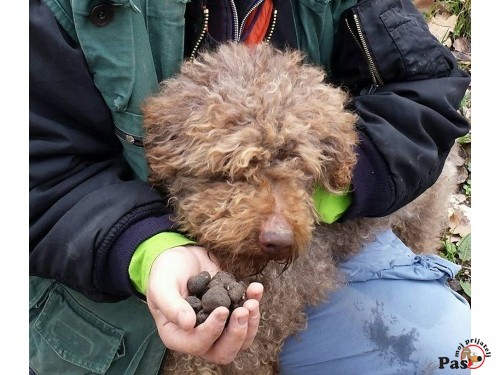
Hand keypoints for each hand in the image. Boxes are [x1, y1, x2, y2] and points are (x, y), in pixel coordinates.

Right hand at [146, 246, 263, 363]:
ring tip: (252, 301)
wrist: (180, 257)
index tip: (221, 310)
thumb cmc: (165, 273)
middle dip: (237, 334)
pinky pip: (249, 318)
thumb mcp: (161, 286)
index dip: (212, 331)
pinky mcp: (232, 311)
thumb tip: (188, 324)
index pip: (198, 345)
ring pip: (241, 340)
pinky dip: (255, 304)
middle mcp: (199, 336)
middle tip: (242, 310)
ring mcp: (219, 326)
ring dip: (251, 323)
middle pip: (223, 352)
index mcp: (178, 336)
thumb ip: (171, 305)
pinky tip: (255, 288)